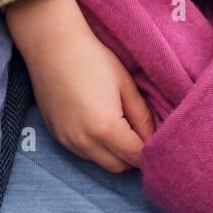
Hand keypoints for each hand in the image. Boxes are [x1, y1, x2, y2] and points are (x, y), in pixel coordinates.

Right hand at [7, 0, 155, 172]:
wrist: (52, 45)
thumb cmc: (93, 59)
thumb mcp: (125, 85)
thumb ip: (142, 116)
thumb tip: (155, 137)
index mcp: (104, 128)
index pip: (136, 156)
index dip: (151, 150)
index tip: (159, 139)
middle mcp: (83, 142)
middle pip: (119, 167)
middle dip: (133, 155)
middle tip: (141, 131)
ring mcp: (67, 141)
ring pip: (100, 162)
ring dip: (114, 153)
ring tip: (120, 124)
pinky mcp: (57, 135)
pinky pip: (83, 152)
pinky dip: (96, 147)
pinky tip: (98, 122)